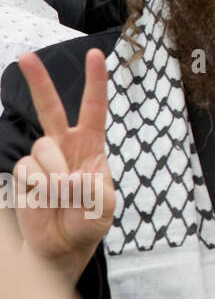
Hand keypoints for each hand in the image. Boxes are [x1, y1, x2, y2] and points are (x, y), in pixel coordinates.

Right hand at [12, 50, 114, 278]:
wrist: (64, 244)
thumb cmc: (90, 220)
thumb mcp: (106, 205)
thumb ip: (97, 189)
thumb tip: (73, 175)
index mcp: (90, 144)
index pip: (93, 108)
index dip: (95, 81)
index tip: (94, 54)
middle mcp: (64, 145)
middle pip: (49, 107)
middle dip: (38, 81)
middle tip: (25, 55)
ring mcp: (41, 158)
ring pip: (42, 148)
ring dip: (54, 173)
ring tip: (62, 194)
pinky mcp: (23, 174)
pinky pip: (27, 170)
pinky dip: (39, 186)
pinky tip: (45, 199)